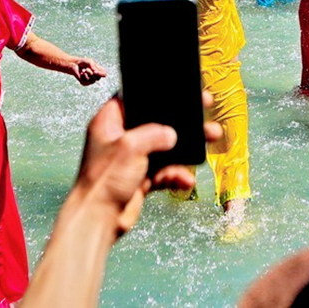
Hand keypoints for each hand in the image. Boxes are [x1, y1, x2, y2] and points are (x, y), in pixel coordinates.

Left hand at [68, 94, 221, 238]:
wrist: (98, 220)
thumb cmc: (104, 179)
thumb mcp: (130, 146)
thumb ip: (155, 134)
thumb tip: (172, 135)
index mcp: (109, 121)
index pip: (133, 98)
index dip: (155, 93)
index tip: (178, 88)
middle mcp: (120, 138)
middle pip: (155, 122)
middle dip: (180, 120)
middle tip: (204, 108)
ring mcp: (131, 160)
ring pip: (164, 147)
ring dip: (186, 147)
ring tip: (210, 138)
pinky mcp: (140, 180)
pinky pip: (164, 172)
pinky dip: (176, 174)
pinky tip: (187, 179)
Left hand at [70, 57, 106, 85]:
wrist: (74, 65)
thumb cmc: (83, 62)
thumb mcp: (89, 62)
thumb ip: (93, 66)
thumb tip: (96, 72)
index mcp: (99, 71)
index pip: (104, 74)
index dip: (101, 74)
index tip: (95, 71)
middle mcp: (96, 76)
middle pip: (98, 78)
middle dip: (92, 73)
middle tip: (86, 68)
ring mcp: (90, 81)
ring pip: (93, 80)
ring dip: (87, 74)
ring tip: (83, 70)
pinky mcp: (85, 83)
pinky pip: (86, 82)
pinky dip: (83, 77)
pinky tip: (81, 74)